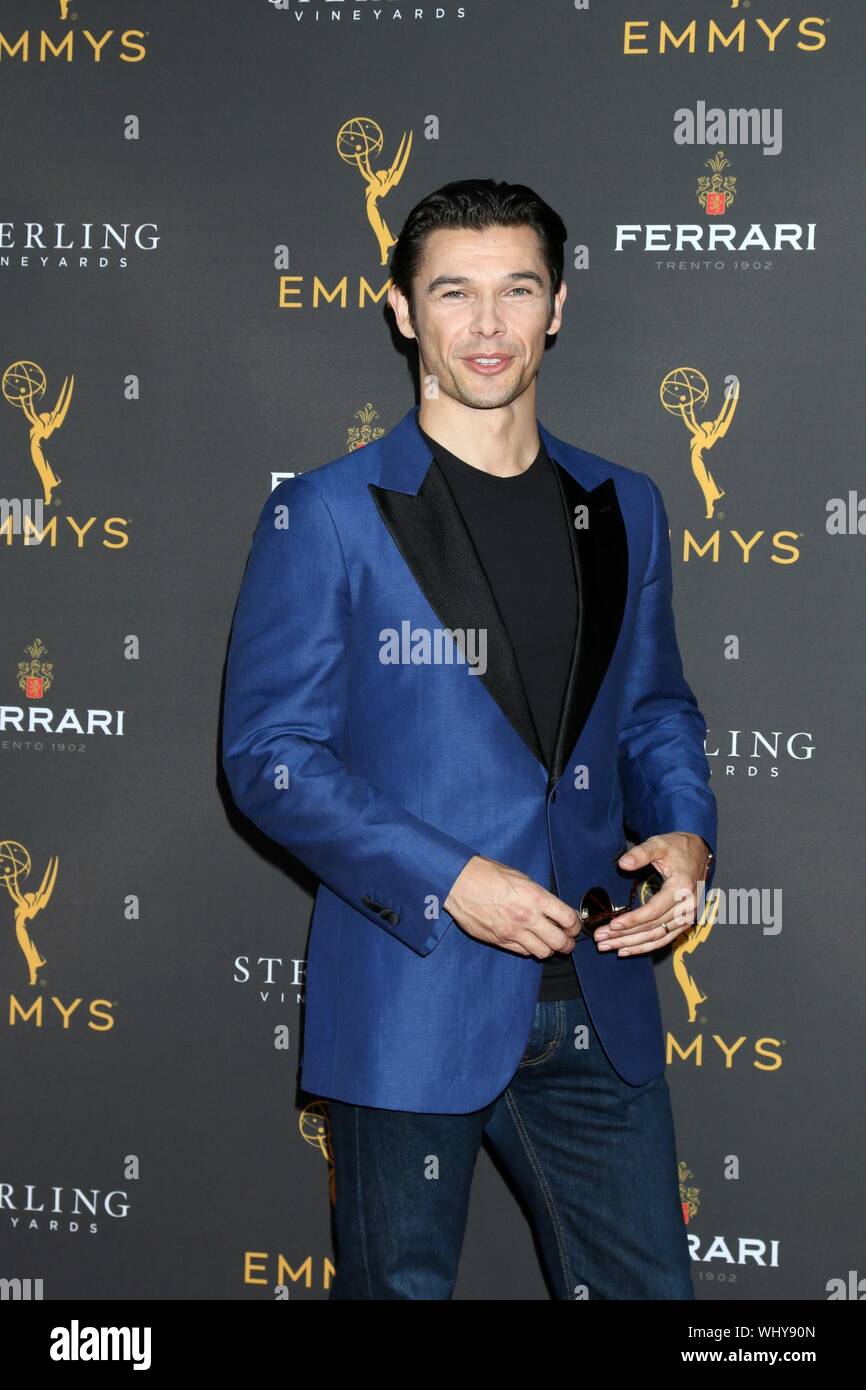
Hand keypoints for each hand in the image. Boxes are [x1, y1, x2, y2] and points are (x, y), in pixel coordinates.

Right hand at [444, 855, 579, 959]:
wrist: (459, 883)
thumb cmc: (488, 874)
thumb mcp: (521, 877)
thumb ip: (539, 895)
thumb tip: (552, 908)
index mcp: (536, 897)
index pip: (568, 919)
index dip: (576, 926)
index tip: (574, 926)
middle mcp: (527, 917)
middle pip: (559, 941)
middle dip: (568, 944)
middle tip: (567, 941)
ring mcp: (512, 932)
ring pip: (543, 952)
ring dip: (550, 949)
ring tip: (549, 944)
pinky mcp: (499, 940)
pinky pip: (523, 951)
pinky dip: (530, 949)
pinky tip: (529, 942)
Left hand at [594, 832, 710, 956]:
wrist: (698, 852)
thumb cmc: (677, 848)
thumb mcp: (659, 844)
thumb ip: (641, 853)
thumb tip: (623, 864)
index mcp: (682, 888)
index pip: (654, 910)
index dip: (633, 920)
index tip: (612, 924)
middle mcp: (687, 906)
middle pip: (653, 927)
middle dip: (624, 935)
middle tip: (600, 938)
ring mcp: (687, 917)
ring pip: (657, 937)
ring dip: (631, 944)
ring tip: (607, 946)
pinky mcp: (683, 922)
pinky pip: (664, 939)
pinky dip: (645, 947)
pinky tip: (626, 950)